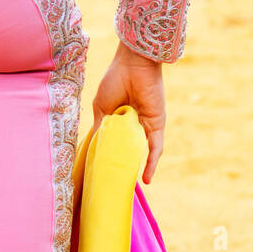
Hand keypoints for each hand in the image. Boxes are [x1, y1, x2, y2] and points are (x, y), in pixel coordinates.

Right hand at [92, 42, 165, 183]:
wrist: (133, 65)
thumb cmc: (114, 80)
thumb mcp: (102, 108)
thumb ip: (101, 127)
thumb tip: (96, 147)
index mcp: (118, 117)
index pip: (113, 140)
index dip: (107, 153)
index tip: (99, 169)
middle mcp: (133, 123)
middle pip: (128, 149)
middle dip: (121, 164)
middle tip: (112, 182)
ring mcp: (145, 125)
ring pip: (140, 151)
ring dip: (134, 167)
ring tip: (125, 186)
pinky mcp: (156, 126)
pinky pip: (155, 148)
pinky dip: (151, 163)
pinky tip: (146, 179)